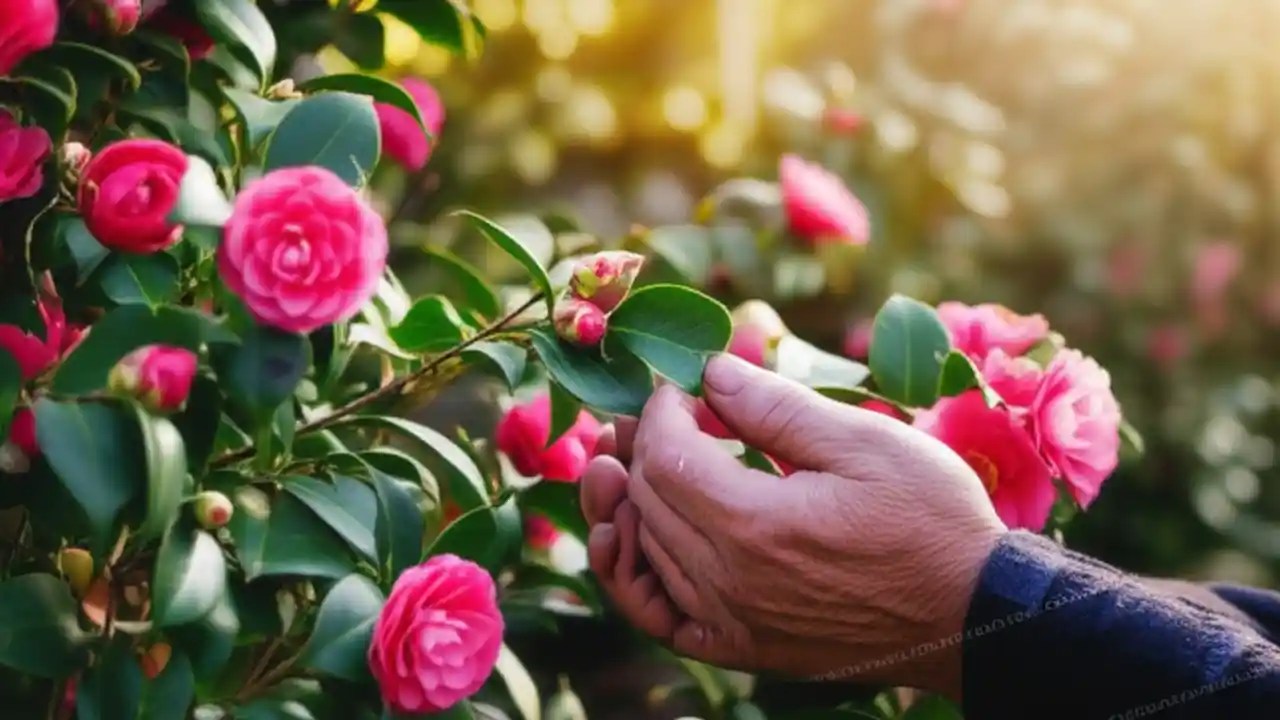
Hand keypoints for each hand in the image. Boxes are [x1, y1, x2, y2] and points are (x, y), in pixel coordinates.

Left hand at [580, 354, 1007, 699]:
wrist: (972, 616)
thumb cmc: (931, 521)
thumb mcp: (864, 443)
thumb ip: (777, 407)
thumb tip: (711, 370)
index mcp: (754, 524)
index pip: (665, 456)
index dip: (659, 410)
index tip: (679, 384)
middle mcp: (728, 581)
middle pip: (647, 500)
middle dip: (638, 445)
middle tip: (650, 412)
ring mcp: (731, 623)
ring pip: (643, 553)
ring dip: (627, 500)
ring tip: (621, 461)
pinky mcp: (742, 649)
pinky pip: (658, 617)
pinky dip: (631, 578)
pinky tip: (627, 542)